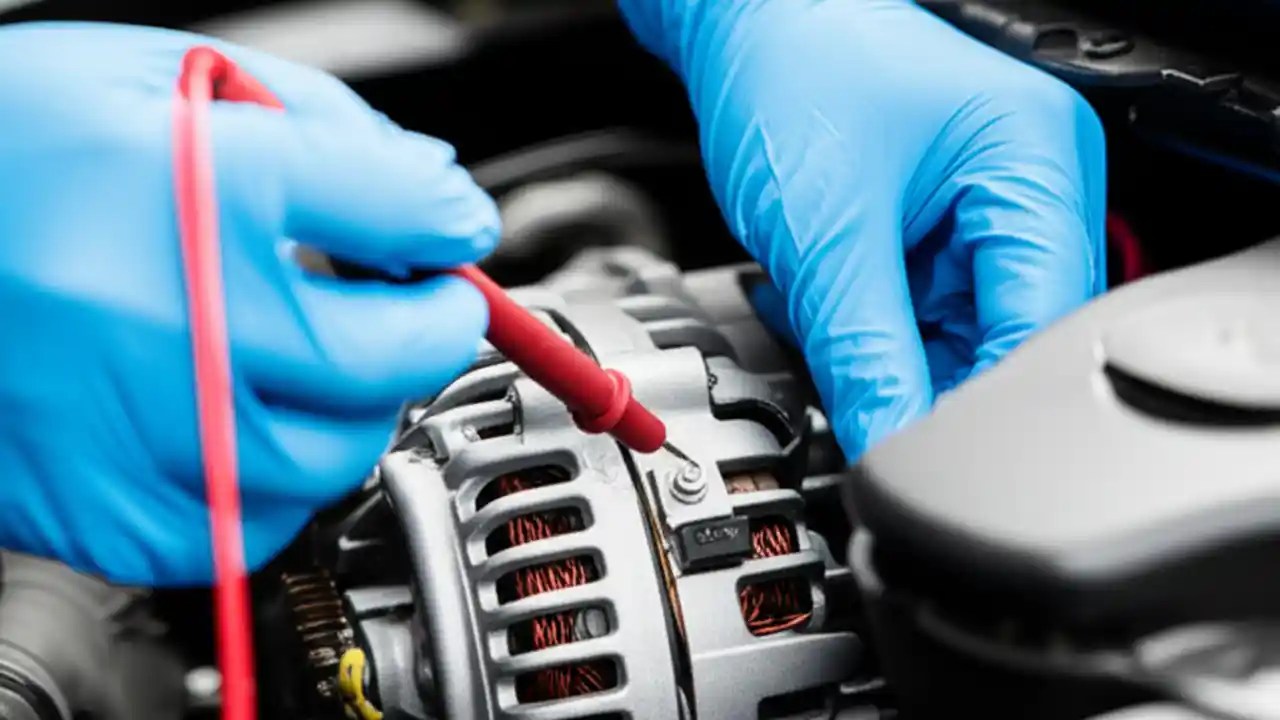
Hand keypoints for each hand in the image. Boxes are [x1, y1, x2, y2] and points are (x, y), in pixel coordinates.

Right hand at [0, 22, 497, 584]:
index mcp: (197, 187)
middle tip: (414, 302)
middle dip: (431, 322)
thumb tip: (426, 187)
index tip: (448, 229)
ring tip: (321, 359)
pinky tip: (244, 424)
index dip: (448, 218)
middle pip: (396, 353)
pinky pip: (248, 528)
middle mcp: (176, 322)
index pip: (409, 211)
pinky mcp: (97, 508)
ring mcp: (137, 431)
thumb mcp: (153, 78)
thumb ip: (312, 122)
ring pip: (336, 454)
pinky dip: (275, 481)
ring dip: (361, 405)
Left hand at [618, 0, 1106, 459]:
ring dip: (891, 345)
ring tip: (824, 303)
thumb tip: (889, 445)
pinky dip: (873, 321)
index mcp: (1038, 165)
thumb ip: (864, 355)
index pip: (1040, 325)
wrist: (737, 21)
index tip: (916, 447)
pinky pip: (923, 307)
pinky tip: (829, 293)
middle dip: (926, 370)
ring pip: (958, 332)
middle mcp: (1032, 183)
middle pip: (1006, 336)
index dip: (979, 402)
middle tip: (856, 377)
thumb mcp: (827, 233)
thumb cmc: (788, 66)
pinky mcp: (938, 220)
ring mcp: (985, 203)